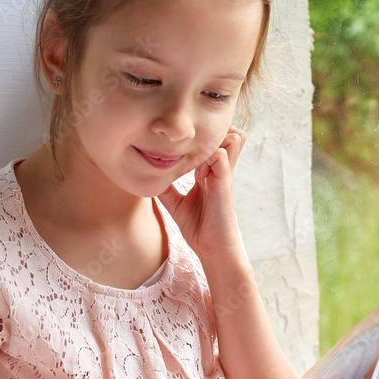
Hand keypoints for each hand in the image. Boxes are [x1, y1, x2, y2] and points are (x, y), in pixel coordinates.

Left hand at [157, 126, 246, 261]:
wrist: (212, 249)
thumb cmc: (198, 226)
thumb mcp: (174, 203)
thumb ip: (166, 188)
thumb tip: (148, 176)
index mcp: (209, 172)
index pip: (208, 142)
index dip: (197, 134)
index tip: (176, 131)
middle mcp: (219, 169)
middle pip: (224, 133)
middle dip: (207, 130)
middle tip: (184, 134)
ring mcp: (224, 175)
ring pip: (230, 139)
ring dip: (211, 139)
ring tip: (189, 147)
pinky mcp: (225, 185)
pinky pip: (222, 158)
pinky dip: (210, 154)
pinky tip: (193, 163)